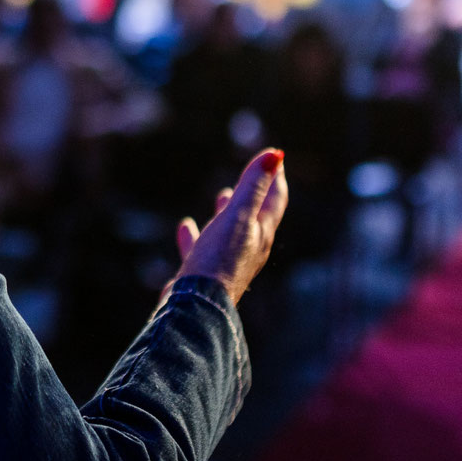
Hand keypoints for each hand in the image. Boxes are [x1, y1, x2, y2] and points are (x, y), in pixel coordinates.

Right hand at [172, 148, 288, 304]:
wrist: (197, 305)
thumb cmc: (220, 259)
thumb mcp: (238, 216)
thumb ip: (254, 186)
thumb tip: (276, 154)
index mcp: (260, 234)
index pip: (275, 200)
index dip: (275, 178)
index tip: (275, 158)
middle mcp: (248, 249)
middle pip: (256, 215)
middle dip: (256, 192)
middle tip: (256, 174)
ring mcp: (227, 263)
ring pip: (230, 231)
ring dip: (228, 211)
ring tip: (222, 194)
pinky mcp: (205, 274)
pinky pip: (202, 248)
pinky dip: (196, 234)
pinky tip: (185, 226)